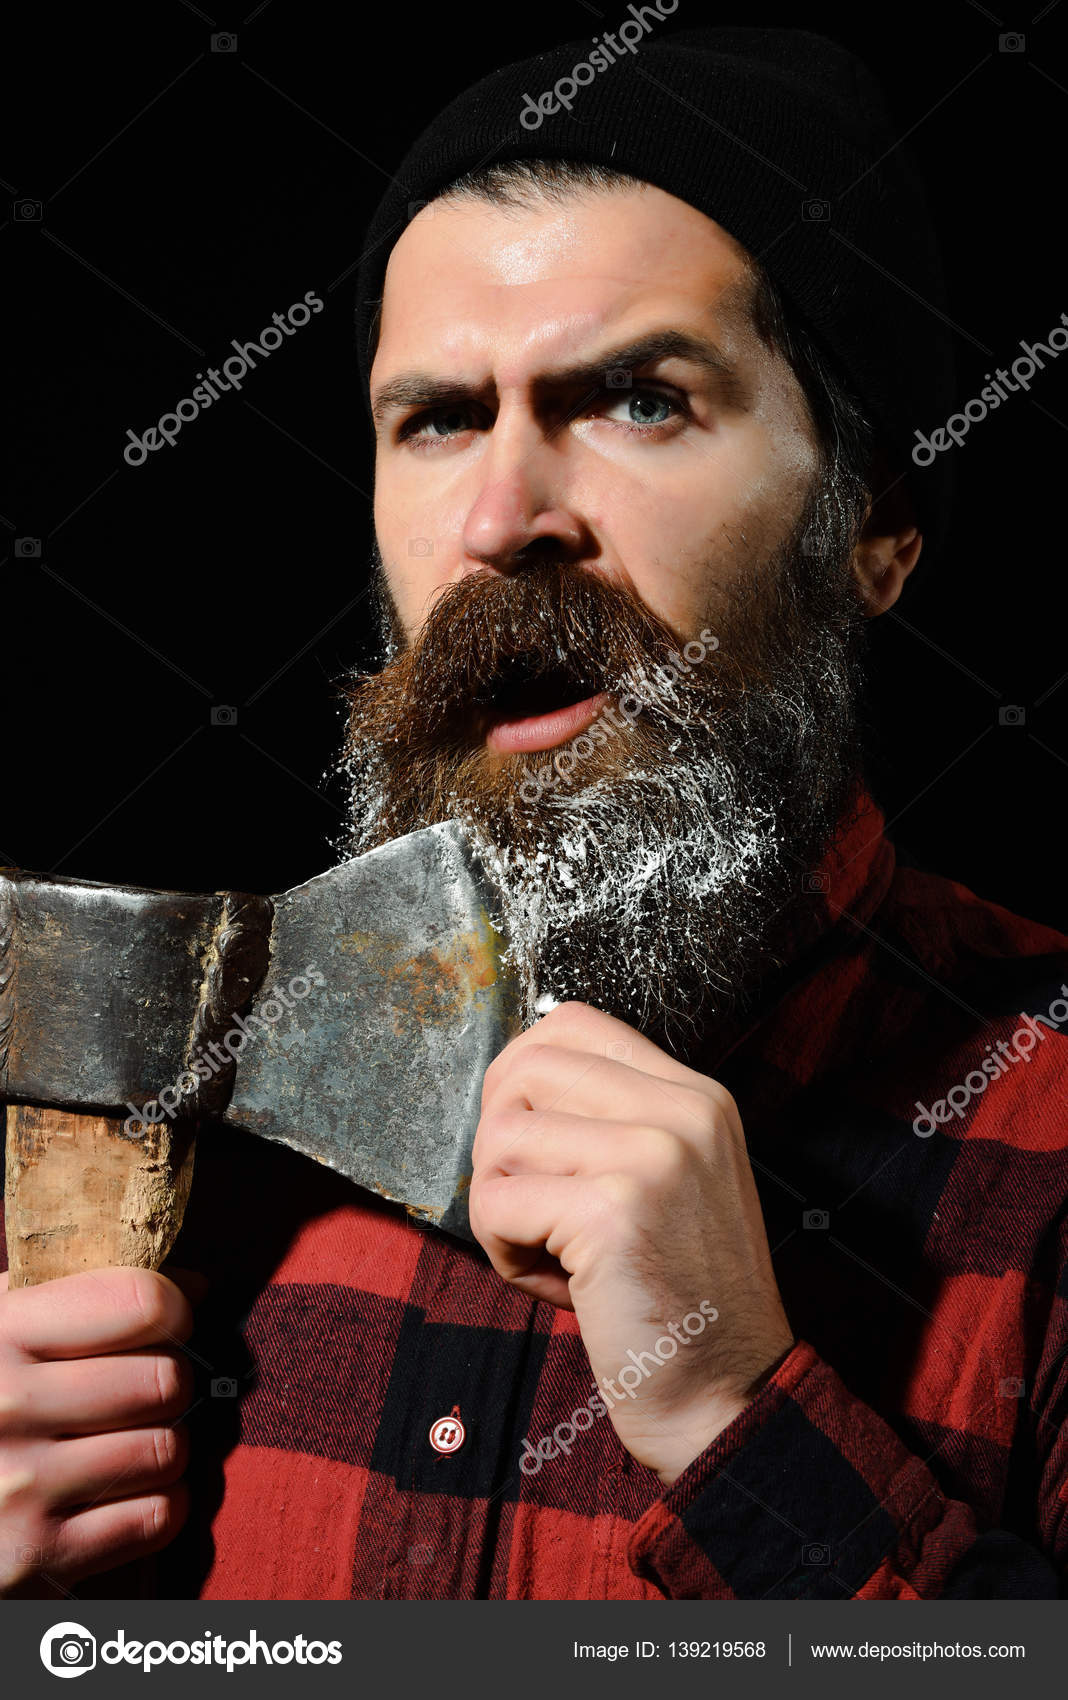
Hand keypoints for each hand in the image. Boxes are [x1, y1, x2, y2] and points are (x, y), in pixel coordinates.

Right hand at [0, 1266, 199, 1595]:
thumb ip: (79, 1297)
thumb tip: (193, 1287)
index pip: (141, 1303)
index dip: (169, 1310)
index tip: (161, 1324)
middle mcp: (7, 1408)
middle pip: (165, 1380)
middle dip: (164, 1386)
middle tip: (136, 1394)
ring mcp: (21, 1487)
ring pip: (167, 1450)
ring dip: (159, 1448)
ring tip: (119, 1444)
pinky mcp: (36, 1557)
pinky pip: (155, 1517)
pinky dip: (154, 1507)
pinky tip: (114, 1494)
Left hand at [470, 1002, 794, 1485]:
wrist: (727, 1400)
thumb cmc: (675, 1300)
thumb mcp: (665, 1182)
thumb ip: (608, 1122)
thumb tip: (510, 1083)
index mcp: (696, 1097)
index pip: (574, 1022)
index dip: (520, 1073)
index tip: (524, 1138)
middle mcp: (682, 1111)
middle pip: (525, 1067)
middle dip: (498, 1141)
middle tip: (528, 1204)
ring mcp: (652, 1155)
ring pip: (500, 1135)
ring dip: (500, 1204)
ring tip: (549, 1252)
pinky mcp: (613, 1210)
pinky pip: (496, 1202)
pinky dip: (502, 1249)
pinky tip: (554, 1283)